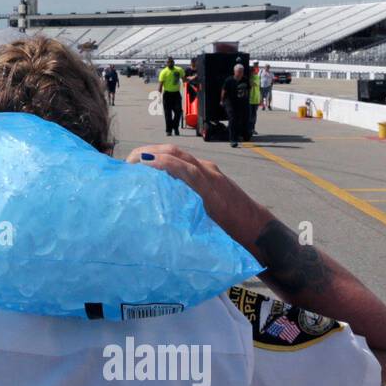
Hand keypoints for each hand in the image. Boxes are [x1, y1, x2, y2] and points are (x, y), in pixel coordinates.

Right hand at [127, 144, 272, 254]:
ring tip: (135, 162)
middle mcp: (209, 174)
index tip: (140, 164)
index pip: (184, 167)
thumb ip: (189, 218)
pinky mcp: (210, 172)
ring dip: (156, 153)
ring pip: (180, 154)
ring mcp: (210, 170)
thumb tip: (161, 218)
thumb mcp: (210, 229)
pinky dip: (167, 160)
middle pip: (178, 153)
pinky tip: (153, 168)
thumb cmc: (234, 233)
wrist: (257, 227)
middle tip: (128, 162)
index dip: (162, 163)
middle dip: (151, 152)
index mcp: (209, 189)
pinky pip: (185, 161)